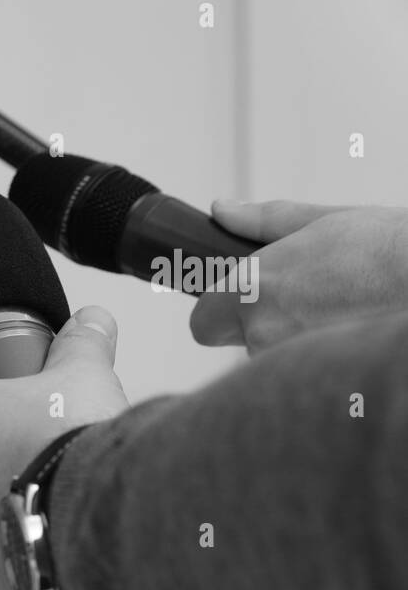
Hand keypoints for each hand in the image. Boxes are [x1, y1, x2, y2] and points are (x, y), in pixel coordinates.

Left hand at [0, 307, 128, 589]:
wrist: (95, 528)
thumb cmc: (73, 445)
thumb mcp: (82, 378)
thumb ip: (79, 345)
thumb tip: (92, 321)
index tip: (24, 424)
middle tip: (44, 473)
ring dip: (1, 527)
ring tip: (58, 522)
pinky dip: (17, 573)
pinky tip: (57, 562)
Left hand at [192, 200, 407, 352]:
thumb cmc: (387, 249)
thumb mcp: (320, 221)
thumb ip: (260, 222)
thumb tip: (223, 211)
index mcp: (253, 287)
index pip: (201, 322)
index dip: (216, 311)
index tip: (231, 302)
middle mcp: (264, 329)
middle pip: (235, 342)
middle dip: (250, 324)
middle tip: (292, 300)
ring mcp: (292, 360)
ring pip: (269, 356)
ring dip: (288, 337)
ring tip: (331, 308)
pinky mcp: (319, 378)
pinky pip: (298, 370)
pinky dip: (314, 354)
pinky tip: (342, 326)